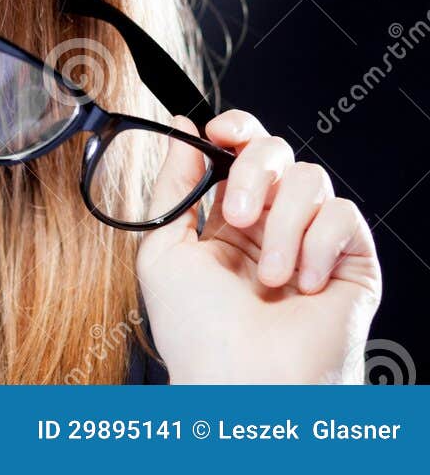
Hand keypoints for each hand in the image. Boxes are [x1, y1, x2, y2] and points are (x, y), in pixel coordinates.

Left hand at [135, 110, 382, 383]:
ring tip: (268, 276)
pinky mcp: (351, 263)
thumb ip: (173, 186)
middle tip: (238, 217)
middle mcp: (270, 226)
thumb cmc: (198, 333)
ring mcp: (312, 243)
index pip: (238, 153)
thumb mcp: (162, 251)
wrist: (245, 385)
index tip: (219, 133)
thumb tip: (182, 129)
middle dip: (254, 173)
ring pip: (311, 179)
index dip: (234, 130)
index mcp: (224, 222)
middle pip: (276, 152)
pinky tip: (304, 282)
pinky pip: (345, 215)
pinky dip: (319, 244)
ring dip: (283, 225)